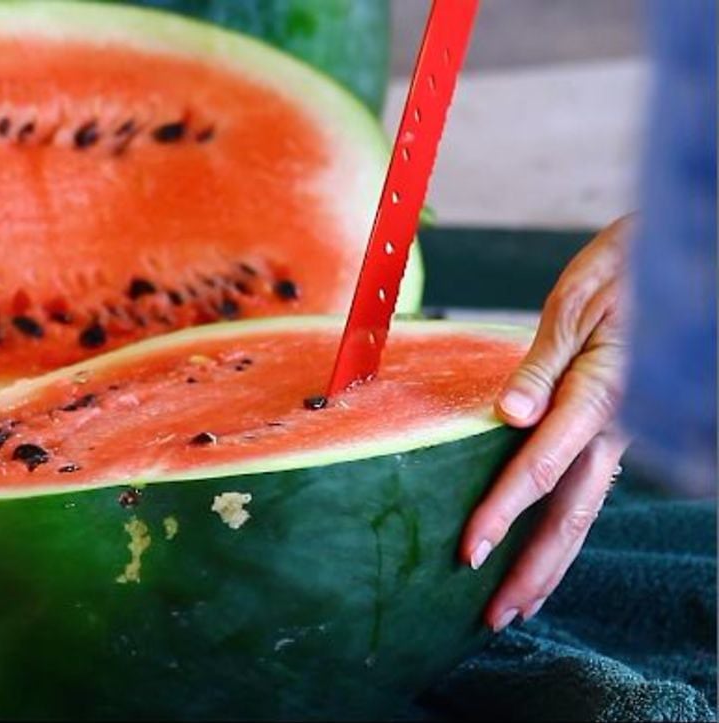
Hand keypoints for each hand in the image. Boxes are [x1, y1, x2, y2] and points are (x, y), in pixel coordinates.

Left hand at [461, 216, 633, 631]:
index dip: (502, 513)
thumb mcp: (576, 305)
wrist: (670, 259)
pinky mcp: (612, 430)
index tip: (468, 551)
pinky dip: (562, 530)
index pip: (542, 467)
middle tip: (491, 616)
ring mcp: (618, 434)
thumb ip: (542, 364)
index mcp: (599, 395)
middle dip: (530, 569)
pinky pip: (587, 491)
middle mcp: (613, 426)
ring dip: (548, 563)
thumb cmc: (620, 272)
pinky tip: (540, 555)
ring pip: (583, 512)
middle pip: (569, 513)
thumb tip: (511, 413)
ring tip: (514, 607)